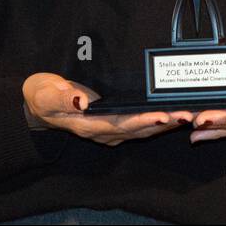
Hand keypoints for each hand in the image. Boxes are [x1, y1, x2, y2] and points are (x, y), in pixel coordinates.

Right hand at [22, 72, 193, 146]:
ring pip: (142, 130)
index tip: (162, 115)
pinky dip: (158, 121)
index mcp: (88, 125)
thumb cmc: (41, 96)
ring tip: (188, 115)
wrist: (38, 103)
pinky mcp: (114, 122)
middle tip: (186, 115)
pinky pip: (140, 124)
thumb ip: (61, 98)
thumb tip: (81, 101)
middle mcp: (103, 131)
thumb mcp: (44, 94)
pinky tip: (174, 115)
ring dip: (166, 124)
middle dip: (163, 123)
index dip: (142, 122)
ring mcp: (109, 129)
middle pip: (138, 130)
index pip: (120, 125)